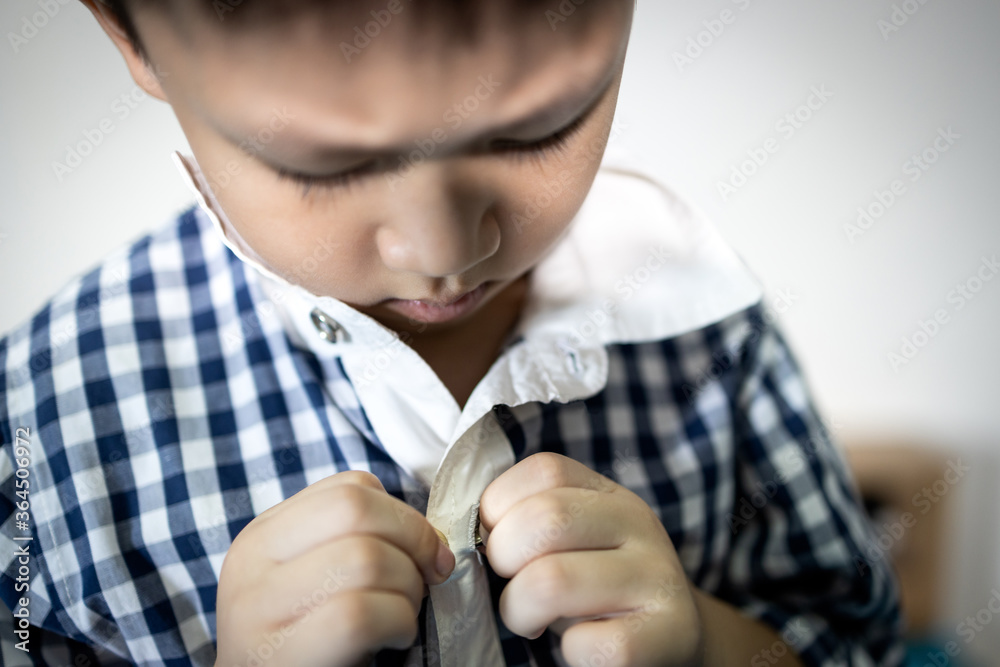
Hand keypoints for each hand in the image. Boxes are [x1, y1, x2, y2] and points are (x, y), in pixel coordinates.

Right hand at [213, 471, 454, 666]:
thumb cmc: (307, 646)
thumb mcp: (313, 582)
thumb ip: (353, 544)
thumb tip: (431, 541)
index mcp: (264, 536)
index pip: (351, 487)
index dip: (404, 515)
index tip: (423, 551)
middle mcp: (251, 565)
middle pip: (356, 510)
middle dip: (413, 541)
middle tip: (426, 579)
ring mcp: (257, 610)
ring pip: (365, 558)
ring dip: (409, 588)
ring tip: (403, 614)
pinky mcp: (279, 655)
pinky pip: (359, 614)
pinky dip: (398, 622)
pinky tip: (395, 638)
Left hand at [479, 453, 703, 666]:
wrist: (675, 636)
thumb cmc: (597, 587)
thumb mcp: (572, 539)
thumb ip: (528, 521)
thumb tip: (459, 537)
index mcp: (608, 493)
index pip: (545, 470)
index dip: (500, 507)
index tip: (497, 541)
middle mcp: (639, 523)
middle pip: (544, 519)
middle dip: (502, 559)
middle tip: (510, 585)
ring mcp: (657, 576)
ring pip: (553, 581)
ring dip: (520, 610)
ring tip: (530, 619)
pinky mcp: (669, 632)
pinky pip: (590, 642)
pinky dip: (569, 651)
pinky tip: (579, 646)